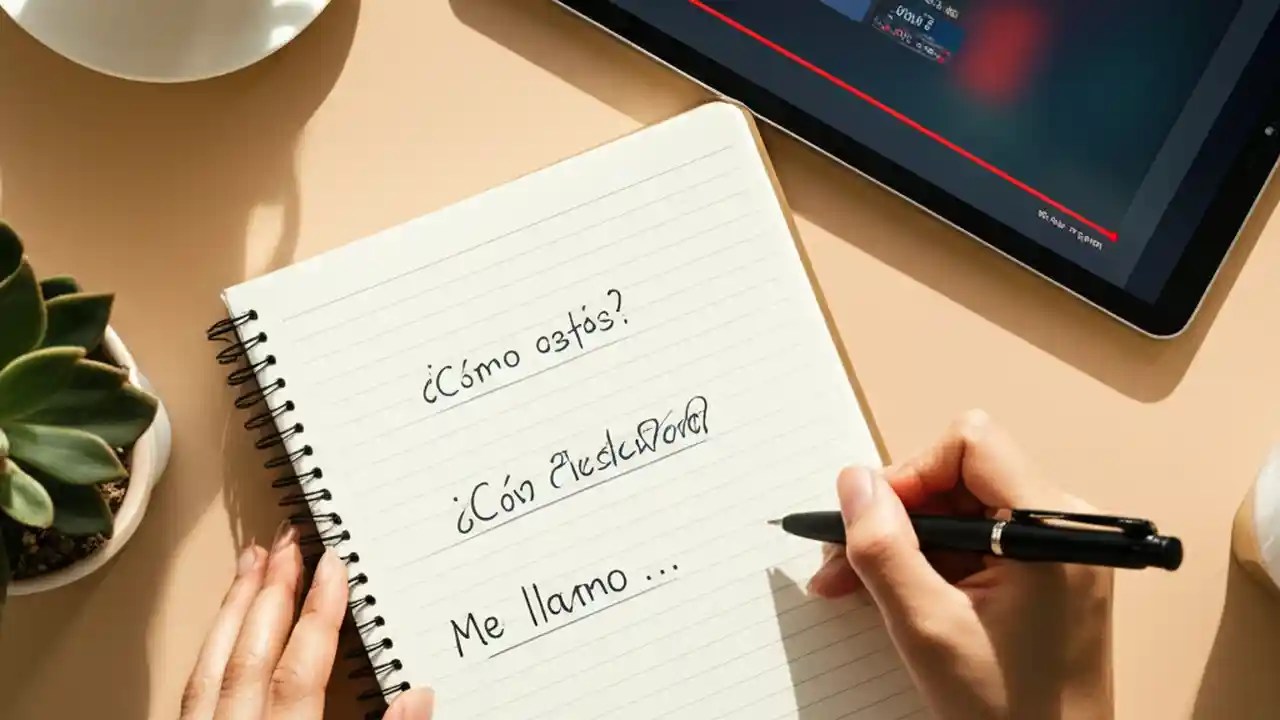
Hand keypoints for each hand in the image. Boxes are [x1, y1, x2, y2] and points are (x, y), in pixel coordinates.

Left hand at [180, 522, 434, 718]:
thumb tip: (420, 696)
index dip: (318, 613)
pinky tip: (222, 625)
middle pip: (250, 656)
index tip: (332, 564)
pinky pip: (193, 687)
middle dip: (271, 592)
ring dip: (234, 607)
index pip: (299, 670)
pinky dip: (211, 645)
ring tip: (250, 560)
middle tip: (287, 542)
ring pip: (211, 666)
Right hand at [807, 411, 1113, 719]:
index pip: (970, 444)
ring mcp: (1053, 549)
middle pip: (958, 474)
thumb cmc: (1008, 711)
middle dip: (894, 513)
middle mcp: (1062, 525)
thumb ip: (884, 548)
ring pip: (958, 507)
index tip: (870, 519)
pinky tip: (889, 592)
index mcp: (1052, 527)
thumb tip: (854, 483)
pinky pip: (972, 540)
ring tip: (852, 584)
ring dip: (901, 541)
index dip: (910, 474)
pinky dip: (927, 561)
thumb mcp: (927, 627)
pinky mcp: (1040, 572)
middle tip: (841, 560)